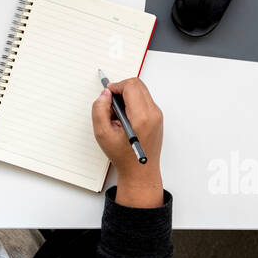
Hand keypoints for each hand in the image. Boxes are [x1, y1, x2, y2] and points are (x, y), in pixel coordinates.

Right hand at [91, 78, 163, 207]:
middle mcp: (153, 114)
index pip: (131, 86)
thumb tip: (105, 94)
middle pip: (138, 85)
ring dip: (127, 96)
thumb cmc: (123, 156)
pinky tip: (125, 118)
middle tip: (111, 104)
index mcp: (142, 117)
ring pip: (141, 91)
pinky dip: (132, 103)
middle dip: (121, 89)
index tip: (107, 95)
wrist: (140, 172)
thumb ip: (100, 110)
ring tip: (117, 115)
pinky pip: (144, 100)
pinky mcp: (157, 117)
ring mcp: (157, 115)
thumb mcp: (102, 134)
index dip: (116, 86)